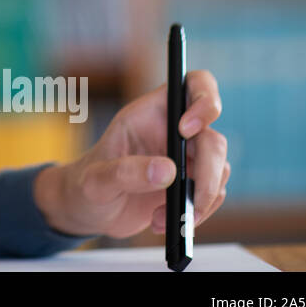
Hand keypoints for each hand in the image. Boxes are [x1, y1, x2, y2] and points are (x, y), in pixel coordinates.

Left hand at [34, 71, 230, 238]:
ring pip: (219, 168)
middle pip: (213, 138)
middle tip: (191, 199)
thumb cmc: (86, 184)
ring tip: (162, 218)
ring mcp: (186, 158)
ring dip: (200, 199)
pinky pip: (213, 194)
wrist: (89, 212)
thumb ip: (125, 172)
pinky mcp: (191, 184)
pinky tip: (161, 222)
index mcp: (150, 113)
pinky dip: (195, 213)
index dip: (203, 100)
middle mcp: (174, 131)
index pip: (193, 84)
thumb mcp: (96, 180)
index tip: (187, 129)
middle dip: (209, 172)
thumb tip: (168, 170)